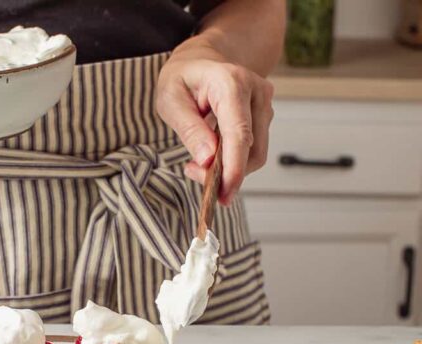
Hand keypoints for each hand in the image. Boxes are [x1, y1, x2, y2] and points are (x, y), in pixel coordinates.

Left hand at [156, 44, 273, 204]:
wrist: (201, 60)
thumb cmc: (182, 78)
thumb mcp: (170, 100)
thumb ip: (189, 129)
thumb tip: (208, 159)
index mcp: (230, 82)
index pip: (238, 131)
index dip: (234, 166)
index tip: (225, 190)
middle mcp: (256, 91)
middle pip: (252, 148)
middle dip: (227, 173)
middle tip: (194, 174)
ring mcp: (264, 103)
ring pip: (255, 152)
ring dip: (229, 168)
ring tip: (198, 164)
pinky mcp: (265, 115)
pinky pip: (253, 147)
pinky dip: (234, 160)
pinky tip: (212, 155)